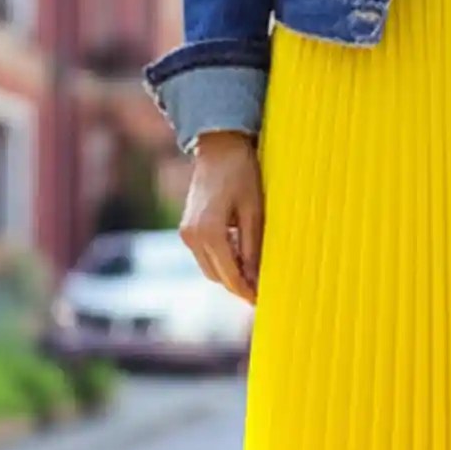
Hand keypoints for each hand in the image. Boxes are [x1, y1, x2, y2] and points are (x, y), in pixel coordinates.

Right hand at [179, 131, 263, 303]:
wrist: (218, 147)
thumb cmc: (241, 174)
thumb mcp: (254, 211)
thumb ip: (252, 247)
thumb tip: (255, 279)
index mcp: (209, 233)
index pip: (230, 275)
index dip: (247, 291)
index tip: (263, 302)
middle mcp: (192, 237)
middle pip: (218, 277)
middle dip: (239, 287)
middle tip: (263, 295)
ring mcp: (187, 233)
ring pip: (210, 269)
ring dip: (230, 276)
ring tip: (256, 280)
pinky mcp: (187, 228)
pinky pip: (206, 256)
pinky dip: (222, 263)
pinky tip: (242, 260)